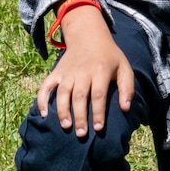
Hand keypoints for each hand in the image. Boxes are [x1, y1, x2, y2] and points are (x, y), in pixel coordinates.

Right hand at [37, 6, 133, 138]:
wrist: (88, 36)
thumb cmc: (109, 56)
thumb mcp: (124, 67)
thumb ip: (127, 87)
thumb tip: (126, 108)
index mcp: (100, 71)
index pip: (98, 95)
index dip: (98, 112)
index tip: (98, 128)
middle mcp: (82, 72)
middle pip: (79, 97)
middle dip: (80, 116)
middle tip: (81, 134)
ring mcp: (67, 72)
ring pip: (62, 93)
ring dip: (62, 111)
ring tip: (66, 126)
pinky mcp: (56, 73)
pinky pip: (45, 86)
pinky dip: (42, 100)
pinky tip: (44, 114)